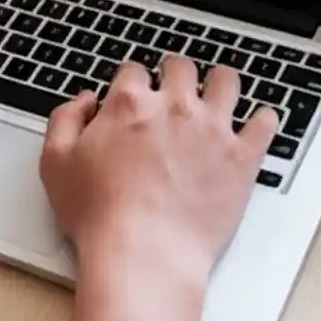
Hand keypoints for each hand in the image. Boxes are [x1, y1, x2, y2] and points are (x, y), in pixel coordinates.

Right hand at [40, 58, 277, 320]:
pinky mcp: (241, 157)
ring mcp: (212, 129)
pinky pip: (264, 123)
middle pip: (181, 67)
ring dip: (221, 82)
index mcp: (128, 105)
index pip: (133, 70)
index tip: (134, 92)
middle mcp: (173, 108)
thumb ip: (64, 121)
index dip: (131, 80)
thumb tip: (81, 101)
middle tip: (175, 86)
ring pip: (227, 82)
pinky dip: (263, 119)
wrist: (144, 253)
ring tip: (219, 90)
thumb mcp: (55, 164)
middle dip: (176, 73)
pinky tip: (258, 123)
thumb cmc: (100, 216)